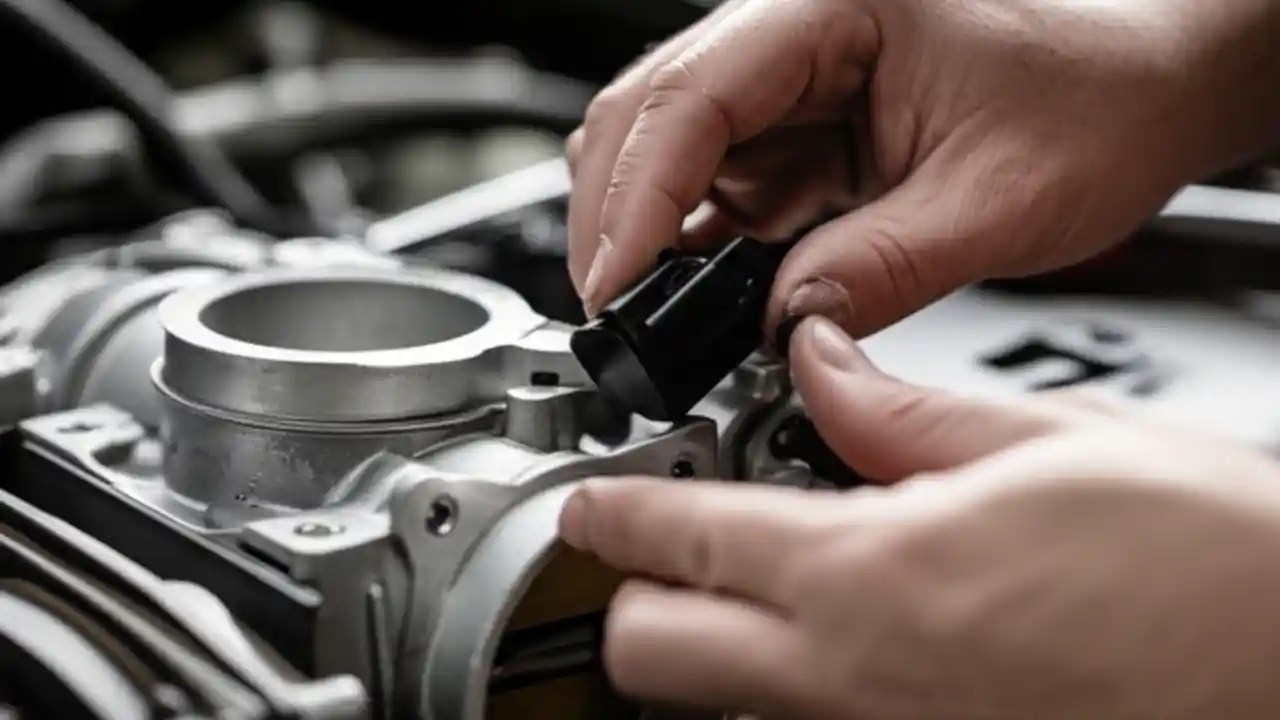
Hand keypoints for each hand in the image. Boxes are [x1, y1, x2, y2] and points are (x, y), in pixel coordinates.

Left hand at [558, 317, 1279, 718]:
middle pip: (651, 657)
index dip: (609, 514)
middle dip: (632, 597)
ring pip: (722, 707)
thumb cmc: (1215, 570)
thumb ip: (902, 411)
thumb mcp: (1050, 443)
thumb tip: (823, 363)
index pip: (677, 543)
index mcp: (874, 575)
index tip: (586, 505)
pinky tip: (857, 634)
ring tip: (766, 579)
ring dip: (711, 646)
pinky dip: (795, 688)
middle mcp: (859, 684)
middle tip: (664, 544)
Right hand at [565, 0, 1279, 335]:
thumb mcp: (996, 200)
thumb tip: (787, 326)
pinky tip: (700, 294)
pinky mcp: (796, 134)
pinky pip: (716, 189)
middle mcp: (793, 33)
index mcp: (833, 5)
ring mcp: (787, 85)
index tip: (615, 281)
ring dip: (647, 233)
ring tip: (654, 314)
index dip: (637, 197)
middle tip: (616, 313)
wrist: (1145, 86)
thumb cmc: (1099, 97)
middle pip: (647, 115)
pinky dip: (694, 246)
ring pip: (665, 152)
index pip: (693, 96)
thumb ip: (882, 268)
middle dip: (615, 216)